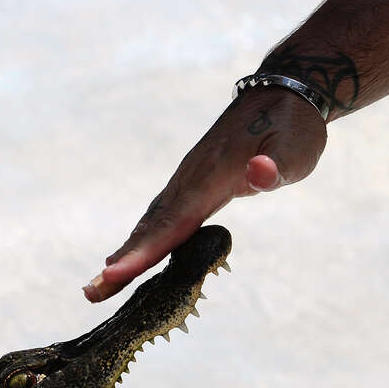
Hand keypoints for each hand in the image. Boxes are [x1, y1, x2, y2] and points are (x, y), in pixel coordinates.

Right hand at [83, 87, 326, 301]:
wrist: (282, 94)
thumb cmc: (292, 128)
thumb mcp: (296, 150)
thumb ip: (277, 165)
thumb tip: (259, 172)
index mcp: (212, 177)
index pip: (174, 222)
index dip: (144, 250)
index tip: (114, 273)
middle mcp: (191, 180)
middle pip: (152, 228)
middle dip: (123, 261)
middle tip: (92, 292)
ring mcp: (187, 180)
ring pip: (151, 223)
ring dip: (125, 253)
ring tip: (99, 285)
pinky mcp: (190, 183)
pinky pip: (160, 217)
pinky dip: (141, 239)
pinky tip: (129, 256)